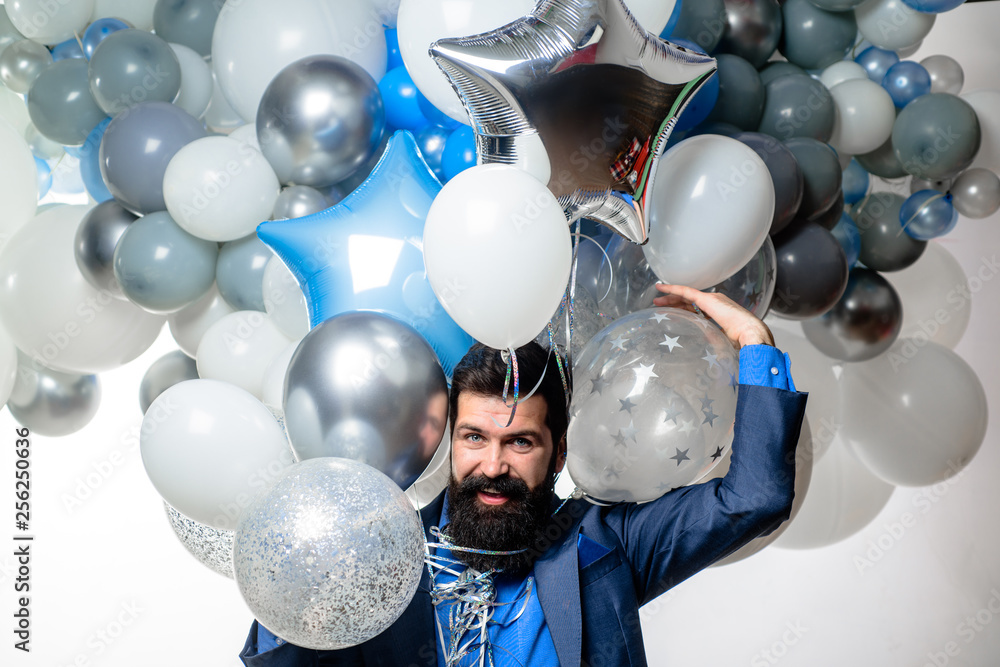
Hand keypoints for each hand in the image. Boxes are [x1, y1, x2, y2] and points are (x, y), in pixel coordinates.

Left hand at [652, 284, 773, 349]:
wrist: (752, 334)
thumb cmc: (742, 343)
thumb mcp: (722, 343)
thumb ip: (712, 343)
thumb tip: (706, 353)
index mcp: (720, 314)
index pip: (698, 310)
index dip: (685, 311)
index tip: (673, 314)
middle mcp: (715, 304)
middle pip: (690, 302)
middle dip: (674, 303)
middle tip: (660, 307)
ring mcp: (711, 300)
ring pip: (686, 296)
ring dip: (670, 297)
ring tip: (657, 301)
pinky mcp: (707, 300)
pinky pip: (685, 291)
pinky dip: (672, 289)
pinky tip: (661, 288)